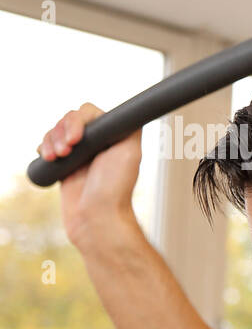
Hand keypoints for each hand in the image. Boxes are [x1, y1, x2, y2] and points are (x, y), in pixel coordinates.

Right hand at [37, 103, 141, 245]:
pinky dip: (44, 148)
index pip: (89, 112)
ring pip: (56, 131)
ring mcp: (81, 153)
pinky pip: (47, 146)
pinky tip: (48, 158)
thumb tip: (128, 110)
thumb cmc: (114, 189)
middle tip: (67, 152)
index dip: (78, 121)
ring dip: (51, 141)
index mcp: (114, 136)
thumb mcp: (130, 152)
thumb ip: (127, 127)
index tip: (77, 139)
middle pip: (70, 119)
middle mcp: (99, 142)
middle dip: (62, 132)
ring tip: (57, 158)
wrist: (97, 218)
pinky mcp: (65, 164)